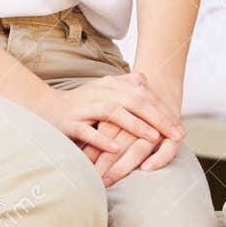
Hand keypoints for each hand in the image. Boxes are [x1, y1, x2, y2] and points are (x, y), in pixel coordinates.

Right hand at [81, 72, 184, 186]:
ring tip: (154, 138)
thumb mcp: (104, 91)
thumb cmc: (81, 104)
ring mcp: (85, 107)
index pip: (143, 95)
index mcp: (111, 85)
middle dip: (158, 118)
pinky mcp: (71, 123)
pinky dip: (102, 139)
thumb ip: (124, 85)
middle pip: (134, 101)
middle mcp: (100, 92)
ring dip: (136, 125)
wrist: (46, 108)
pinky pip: (89, 131)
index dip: (163, 110)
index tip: (179, 127)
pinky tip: (116, 147)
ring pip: (115, 113)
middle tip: (175, 134)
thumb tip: (145, 79)